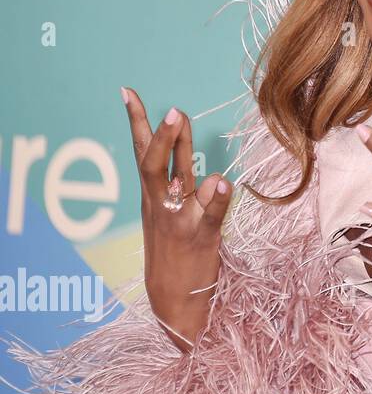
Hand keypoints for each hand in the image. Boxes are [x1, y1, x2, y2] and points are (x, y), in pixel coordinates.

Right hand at [123, 87, 230, 351]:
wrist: (173, 302)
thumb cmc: (176, 252)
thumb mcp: (172, 214)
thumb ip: (183, 183)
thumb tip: (193, 156)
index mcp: (154, 196)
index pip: (143, 153)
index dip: (137, 123)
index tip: (128, 92)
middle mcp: (162, 204)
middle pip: (154, 163)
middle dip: (160, 134)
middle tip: (169, 107)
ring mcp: (179, 220)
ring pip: (176, 182)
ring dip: (178, 150)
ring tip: (181, 121)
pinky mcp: (202, 237)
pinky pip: (210, 214)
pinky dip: (216, 197)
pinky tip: (222, 180)